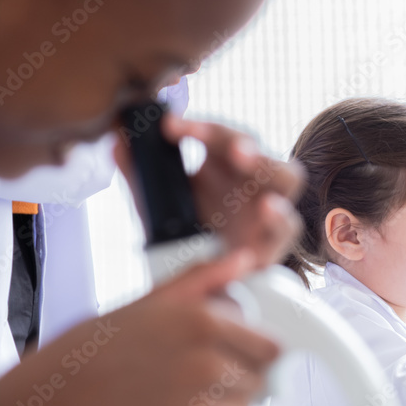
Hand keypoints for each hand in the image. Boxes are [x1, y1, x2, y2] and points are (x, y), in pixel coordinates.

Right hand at [0, 251, 279, 405]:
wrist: (52, 402)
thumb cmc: (94, 348)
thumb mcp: (150, 300)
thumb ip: (204, 278)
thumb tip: (244, 259)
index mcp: (204, 324)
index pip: (273, 348)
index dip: (259, 351)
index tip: (244, 353)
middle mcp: (208, 366)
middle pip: (260, 382)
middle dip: (238, 378)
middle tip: (202, 373)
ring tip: (182, 394)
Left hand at [115, 115, 304, 267]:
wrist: (199, 279)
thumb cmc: (187, 232)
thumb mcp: (158, 203)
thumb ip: (140, 175)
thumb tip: (117, 142)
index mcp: (227, 164)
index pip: (221, 136)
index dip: (200, 128)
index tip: (168, 126)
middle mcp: (252, 181)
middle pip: (256, 146)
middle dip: (239, 139)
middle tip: (218, 135)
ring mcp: (269, 208)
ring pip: (288, 177)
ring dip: (267, 164)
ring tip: (244, 157)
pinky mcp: (274, 242)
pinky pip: (287, 226)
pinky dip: (279, 216)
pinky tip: (267, 207)